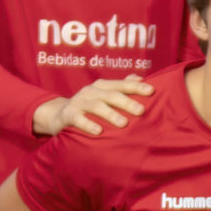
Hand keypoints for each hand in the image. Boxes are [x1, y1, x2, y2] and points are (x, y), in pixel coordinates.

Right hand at [32, 76, 153, 136]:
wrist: (59, 114)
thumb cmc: (89, 105)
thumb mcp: (104, 95)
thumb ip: (122, 87)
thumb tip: (141, 78)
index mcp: (102, 86)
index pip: (122, 84)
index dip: (136, 86)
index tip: (152, 91)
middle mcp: (90, 92)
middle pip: (111, 95)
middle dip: (127, 102)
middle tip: (141, 111)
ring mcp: (78, 102)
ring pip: (96, 106)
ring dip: (110, 114)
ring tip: (123, 123)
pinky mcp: (68, 115)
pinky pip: (78, 119)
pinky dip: (88, 125)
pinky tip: (98, 132)